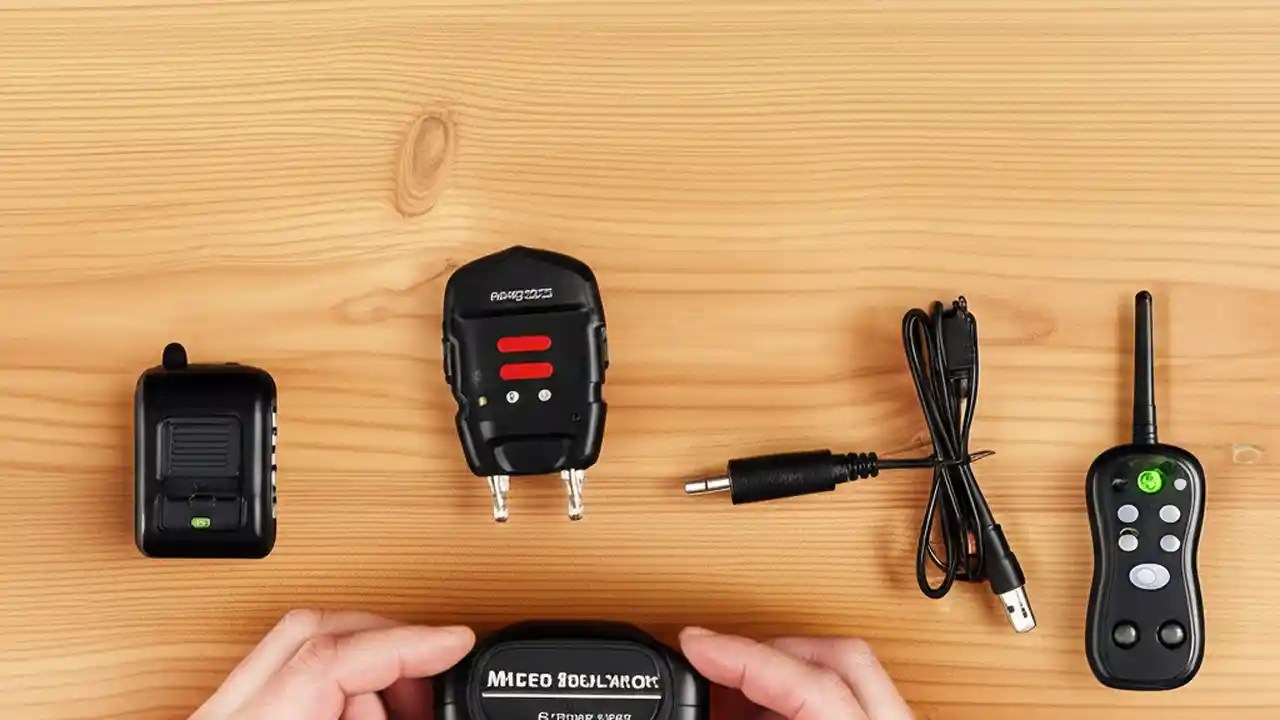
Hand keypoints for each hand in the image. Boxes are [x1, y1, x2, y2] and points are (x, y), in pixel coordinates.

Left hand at [191, 609, 474, 719]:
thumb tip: (437, 707)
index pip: (329, 656)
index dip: (404, 640)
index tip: (455, 641)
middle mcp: (224, 718)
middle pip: (313, 630)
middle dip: (389, 642)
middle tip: (436, 672)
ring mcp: (222, 718)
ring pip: (299, 651)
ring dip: (365, 672)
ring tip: (407, 711)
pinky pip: (287, 683)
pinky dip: (337, 693)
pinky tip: (369, 718)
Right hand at [679, 627, 912, 719]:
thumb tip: (701, 711)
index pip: (809, 682)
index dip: (745, 656)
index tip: (696, 643)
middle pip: (837, 655)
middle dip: (765, 650)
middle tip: (711, 659)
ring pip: (845, 670)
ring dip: (781, 672)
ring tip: (728, 690)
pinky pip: (847, 697)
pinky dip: (799, 697)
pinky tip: (761, 713)